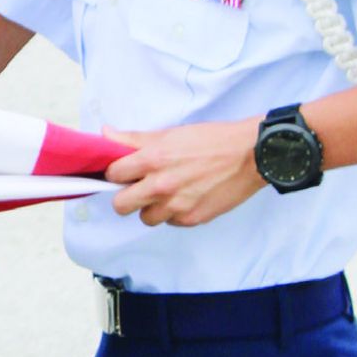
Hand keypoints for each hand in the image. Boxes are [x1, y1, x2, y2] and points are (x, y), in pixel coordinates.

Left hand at [101, 119, 264, 227]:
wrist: (250, 155)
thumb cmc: (212, 140)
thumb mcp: (170, 134)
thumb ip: (134, 139)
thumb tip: (106, 134)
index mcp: (152, 159)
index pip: (113, 174)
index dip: (116, 173)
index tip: (124, 172)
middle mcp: (161, 185)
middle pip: (121, 205)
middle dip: (126, 197)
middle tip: (137, 189)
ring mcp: (176, 205)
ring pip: (146, 218)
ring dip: (151, 208)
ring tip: (166, 194)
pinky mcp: (192, 219)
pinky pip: (170, 222)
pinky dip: (173, 214)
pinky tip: (186, 198)